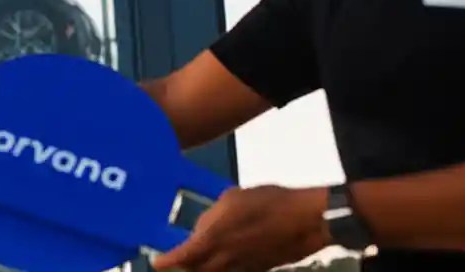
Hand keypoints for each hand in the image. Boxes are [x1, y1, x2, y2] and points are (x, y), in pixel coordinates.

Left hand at [151, 185, 330, 271]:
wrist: (307, 221)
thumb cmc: (269, 202)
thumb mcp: (234, 198)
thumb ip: (214, 216)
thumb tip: (204, 228)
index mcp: (215, 238)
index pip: (185, 255)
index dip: (168, 262)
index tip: (157, 263)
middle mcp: (226, 258)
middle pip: (197, 270)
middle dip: (185, 268)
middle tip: (176, 261)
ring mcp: (244, 267)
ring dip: (203, 268)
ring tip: (196, 260)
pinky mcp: (260, 270)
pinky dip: (223, 268)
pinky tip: (223, 259)